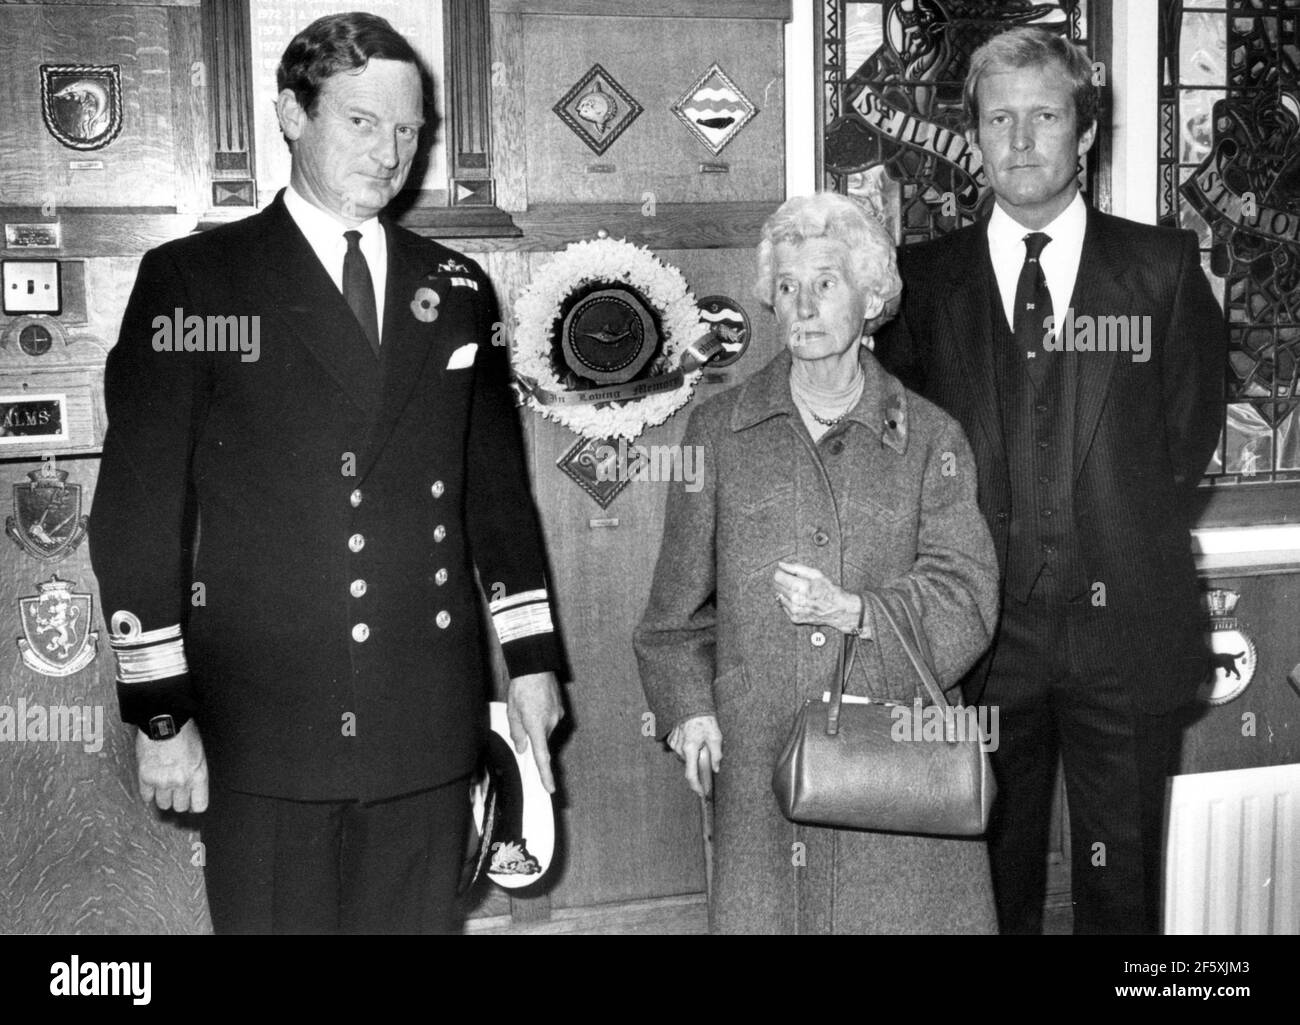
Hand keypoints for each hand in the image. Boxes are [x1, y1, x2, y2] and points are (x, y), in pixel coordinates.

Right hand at [136, 718, 207, 812]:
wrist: (165, 723)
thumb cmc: (184, 733)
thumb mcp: (200, 753)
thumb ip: (195, 772)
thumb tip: (192, 786)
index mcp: (198, 775)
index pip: (199, 805)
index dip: (195, 805)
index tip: (191, 803)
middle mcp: (181, 782)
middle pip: (180, 807)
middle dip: (179, 801)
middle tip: (176, 793)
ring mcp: (162, 782)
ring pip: (163, 804)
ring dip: (163, 797)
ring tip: (164, 788)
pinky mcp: (146, 778)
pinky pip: (146, 796)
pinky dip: (148, 793)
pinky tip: (152, 786)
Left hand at [506, 671, 563, 793]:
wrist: (535, 666)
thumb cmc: (521, 688)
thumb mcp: (512, 712)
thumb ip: (517, 733)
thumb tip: (522, 748)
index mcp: (536, 726)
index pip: (542, 757)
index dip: (545, 774)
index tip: (550, 788)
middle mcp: (550, 723)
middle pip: (541, 741)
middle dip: (532, 737)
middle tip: (521, 719)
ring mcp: (558, 715)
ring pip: (546, 729)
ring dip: (537, 724)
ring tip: (528, 705)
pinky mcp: (561, 708)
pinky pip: (551, 719)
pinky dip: (543, 715)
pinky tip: (537, 702)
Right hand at [666, 714, 721, 797]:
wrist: (691, 705)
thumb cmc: (704, 720)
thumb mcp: (716, 737)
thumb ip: (716, 755)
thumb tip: (716, 768)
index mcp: (690, 748)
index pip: (691, 774)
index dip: (696, 786)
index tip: (701, 793)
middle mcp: (679, 748)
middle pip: (689, 765)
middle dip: (698, 763)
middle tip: (706, 751)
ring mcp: (673, 743)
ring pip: (685, 757)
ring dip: (693, 754)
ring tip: (700, 740)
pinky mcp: (671, 739)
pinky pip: (680, 749)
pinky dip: (687, 748)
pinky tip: (693, 738)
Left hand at [774, 561, 863, 634]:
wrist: (838, 610)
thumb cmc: (829, 590)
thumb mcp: (816, 574)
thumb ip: (796, 568)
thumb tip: (781, 564)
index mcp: (801, 587)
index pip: (778, 577)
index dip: (781, 572)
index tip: (784, 572)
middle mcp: (796, 600)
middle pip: (776, 586)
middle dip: (782, 581)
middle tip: (793, 580)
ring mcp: (795, 610)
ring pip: (779, 596)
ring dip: (785, 592)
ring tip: (798, 591)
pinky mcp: (795, 618)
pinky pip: (784, 606)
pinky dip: (789, 601)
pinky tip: (800, 599)